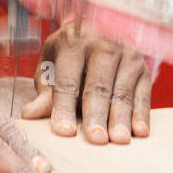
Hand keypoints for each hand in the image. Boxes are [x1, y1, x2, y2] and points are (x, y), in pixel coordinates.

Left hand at [20, 22, 150, 143]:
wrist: (100, 32)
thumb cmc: (69, 59)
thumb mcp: (52, 68)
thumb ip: (45, 93)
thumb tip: (29, 115)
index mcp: (73, 42)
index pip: (67, 80)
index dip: (65, 107)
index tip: (64, 132)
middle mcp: (102, 44)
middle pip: (97, 86)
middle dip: (96, 114)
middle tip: (96, 139)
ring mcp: (126, 55)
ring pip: (122, 91)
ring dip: (120, 117)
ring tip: (118, 140)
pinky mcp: (143, 68)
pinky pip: (143, 94)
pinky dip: (142, 114)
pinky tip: (140, 132)